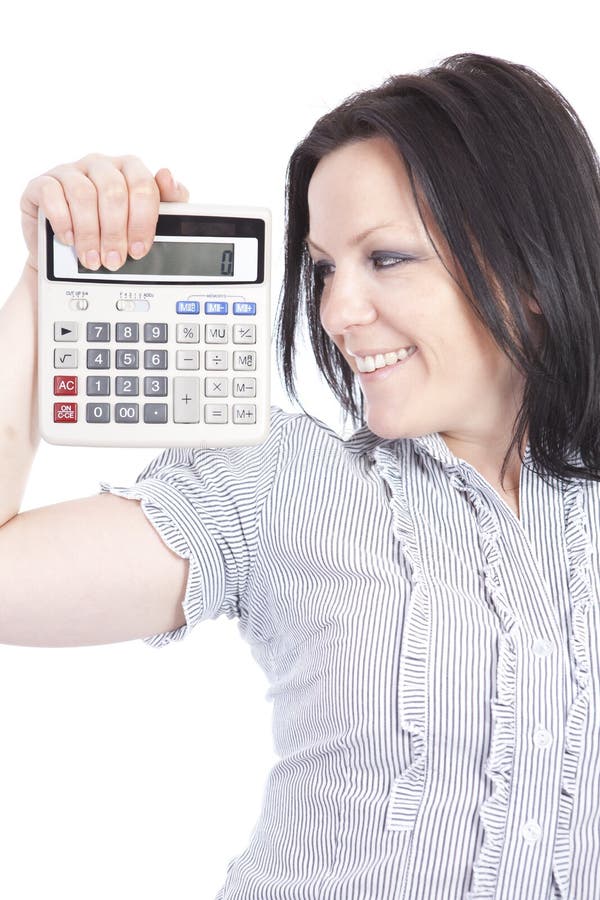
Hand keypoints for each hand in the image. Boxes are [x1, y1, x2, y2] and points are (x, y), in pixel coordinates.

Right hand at [20, 152, 189, 272]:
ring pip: (83, 195)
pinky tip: (69, 239)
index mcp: (129, 169)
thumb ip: (168, 202)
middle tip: (114, 260)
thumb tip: (170, 179)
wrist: (68, 250)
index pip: (143, 185)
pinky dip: (62, 220)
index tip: (139, 250)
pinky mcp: (43, 183)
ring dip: (89, 233)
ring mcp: (70, 172)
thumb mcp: (143, 222)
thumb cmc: (111, 232)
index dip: (142, 221)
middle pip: (113, 191)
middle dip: (115, 232)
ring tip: (92, 258)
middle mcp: (100, 166)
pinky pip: (51, 193)